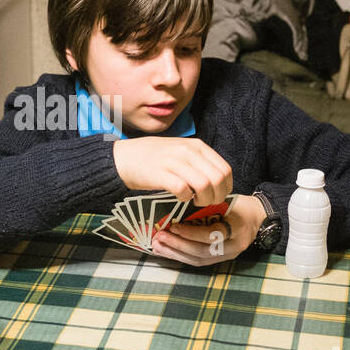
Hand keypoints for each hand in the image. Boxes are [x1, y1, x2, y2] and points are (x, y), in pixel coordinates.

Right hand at [113, 137, 233, 207]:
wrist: (123, 158)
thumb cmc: (152, 158)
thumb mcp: (180, 151)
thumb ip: (199, 161)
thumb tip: (218, 180)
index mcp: (196, 146)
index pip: (225, 169)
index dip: (226, 187)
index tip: (218, 196)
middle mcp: (188, 151)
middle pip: (218, 179)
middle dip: (217, 196)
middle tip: (206, 202)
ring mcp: (174, 162)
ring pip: (204, 185)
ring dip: (203, 199)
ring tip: (194, 201)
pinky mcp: (161, 174)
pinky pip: (183, 190)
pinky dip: (185, 198)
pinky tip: (180, 198)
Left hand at [151, 194, 266, 266]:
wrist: (257, 216)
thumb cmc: (239, 205)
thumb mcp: (225, 201)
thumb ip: (206, 208)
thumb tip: (175, 211)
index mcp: (237, 228)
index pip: (212, 235)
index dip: (191, 233)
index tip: (173, 226)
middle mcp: (235, 246)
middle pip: (203, 251)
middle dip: (179, 245)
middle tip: (160, 238)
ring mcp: (229, 255)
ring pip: (200, 260)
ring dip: (176, 254)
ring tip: (158, 246)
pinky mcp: (222, 259)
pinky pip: (200, 261)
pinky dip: (182, 256)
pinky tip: (168, 251)